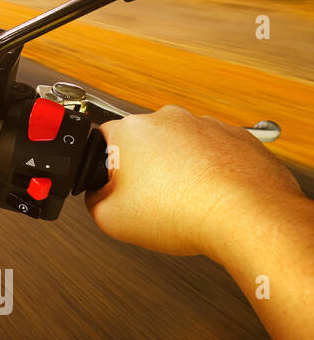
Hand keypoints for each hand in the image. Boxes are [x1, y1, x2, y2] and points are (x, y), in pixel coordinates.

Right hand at [85, 105, 306, 256]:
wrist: (247, 217)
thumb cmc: (186, 213)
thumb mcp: (110, 219)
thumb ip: (93, 200)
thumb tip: (98, 194)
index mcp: (130, 131)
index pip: (102, 142)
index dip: (106, 170)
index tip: (117, 189)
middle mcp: (167, 119)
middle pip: (143, 143)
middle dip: (145, 168)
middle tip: (151, 199)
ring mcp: (204, 124)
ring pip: (180, 146)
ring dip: (179, 168)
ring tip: (185, 201)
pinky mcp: (235, 136)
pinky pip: (212, 152)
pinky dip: (210, 170)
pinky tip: (209, 195)